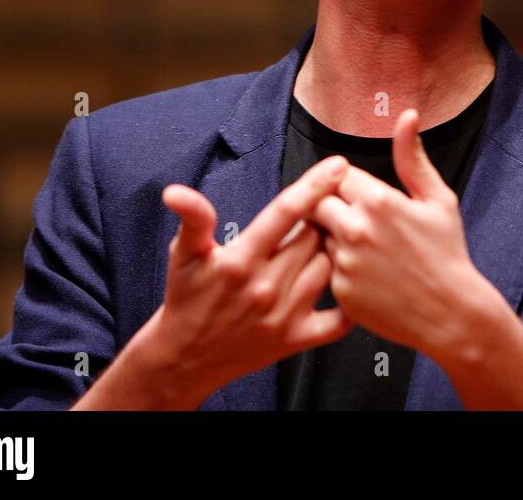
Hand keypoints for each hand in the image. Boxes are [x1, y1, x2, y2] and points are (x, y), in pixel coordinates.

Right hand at [146, 155, 355, 404]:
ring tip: (328, 242)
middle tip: (323, 212)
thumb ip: (192, 218)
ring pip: (329, 268)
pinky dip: (348, 303)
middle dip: (322, 219)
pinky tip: (347, 284)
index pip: (285, 212)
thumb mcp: (182, 255)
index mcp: (240, 260)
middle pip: (315, 236)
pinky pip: (338, 321)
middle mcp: (265, 287)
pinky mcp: (295, 339)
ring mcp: (283, 315)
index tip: (338, 165)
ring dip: (333, 251)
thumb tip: (174, 192)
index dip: (315, 185)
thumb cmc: (187, 298)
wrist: (183, 358)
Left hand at [313, 109, 492, 361]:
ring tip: (365, 249)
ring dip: (332, 238)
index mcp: (378, 200)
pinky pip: (325, 269)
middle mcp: (355, 229)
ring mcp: (344, 262)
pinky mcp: (339, 291)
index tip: (363, 197)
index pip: (337, 175)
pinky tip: (366, 274)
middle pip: (317, 203)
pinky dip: (338, 269)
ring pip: (318, 236)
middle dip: (331, 208)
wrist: (451, 313)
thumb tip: (408, 116)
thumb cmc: (447, 253)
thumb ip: (413, 158)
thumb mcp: (438, 200)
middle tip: (355, 220)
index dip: (349, 184)